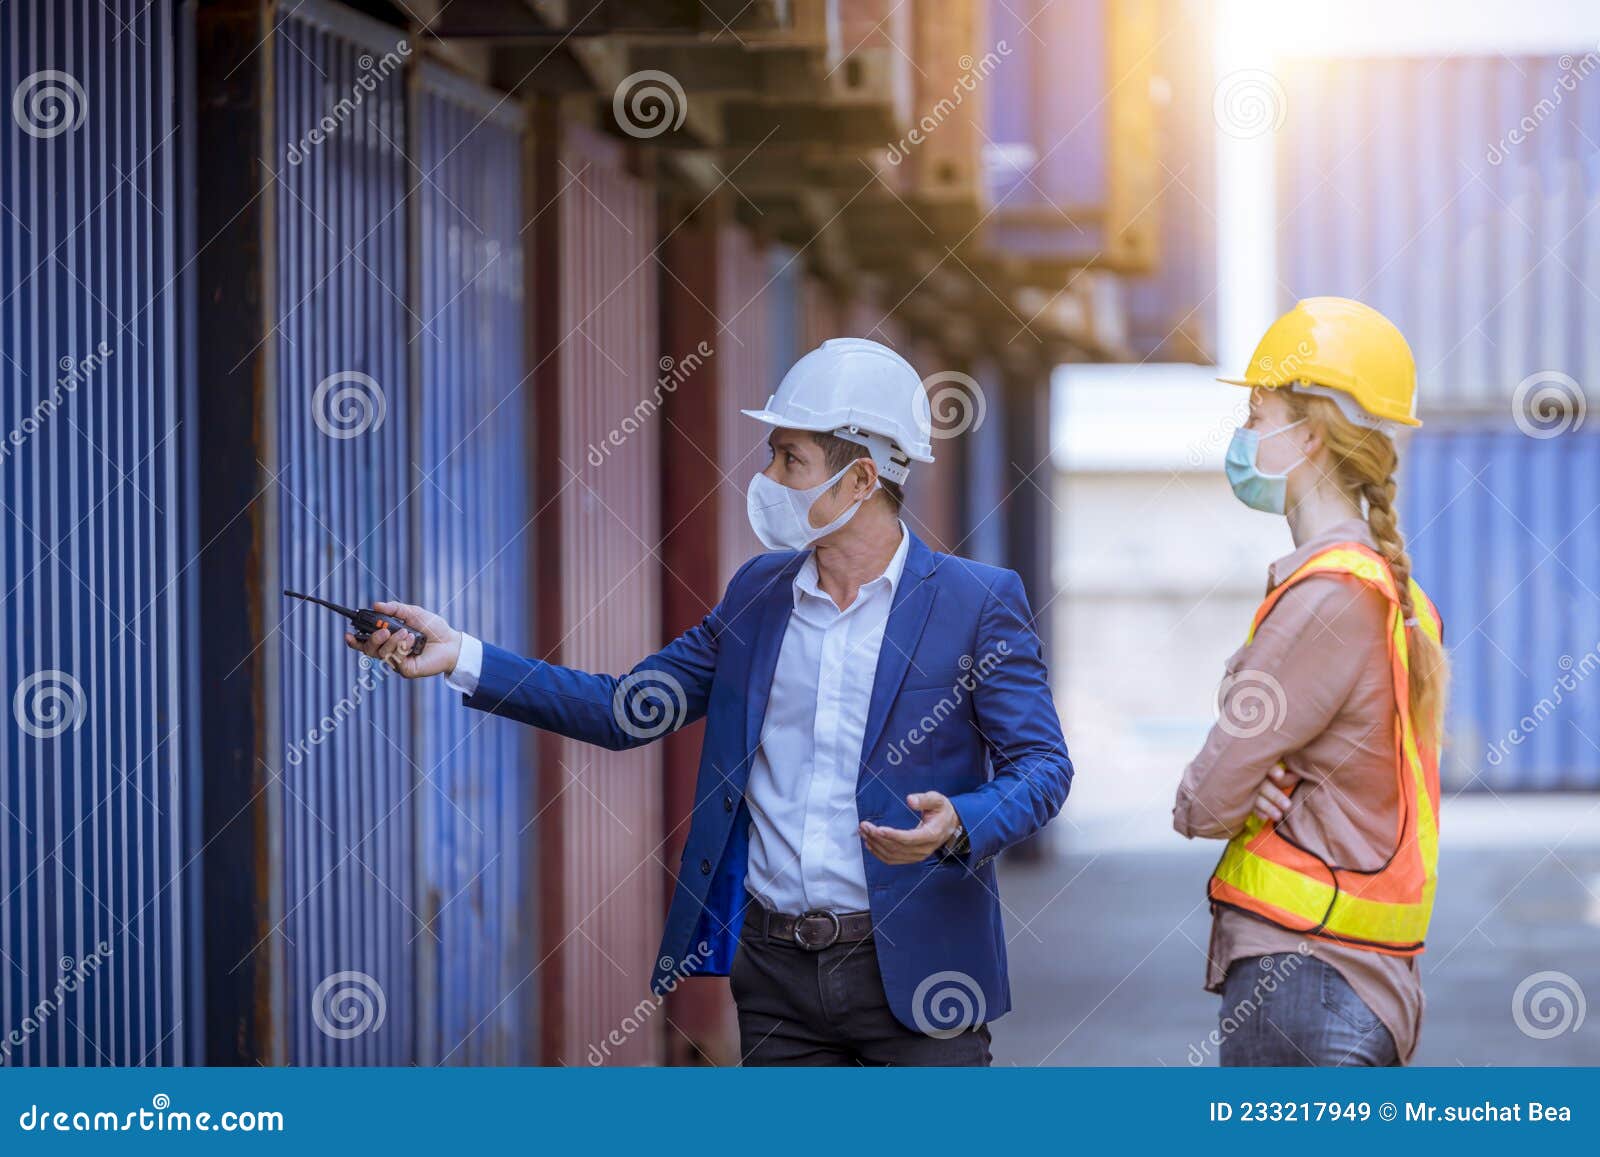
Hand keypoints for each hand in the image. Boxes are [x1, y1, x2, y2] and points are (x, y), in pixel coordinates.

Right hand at [343, 600, 460, 679]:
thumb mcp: (412, 613)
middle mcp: (390, 652)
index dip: (355, 640)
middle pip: (369, 650)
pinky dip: (402, 647)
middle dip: (372, 639)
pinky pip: (396, 659)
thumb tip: (376, 604)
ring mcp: (397, 662)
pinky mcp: (406, 670)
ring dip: (392, 641)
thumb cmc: (433, 628)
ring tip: (406, 633)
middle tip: (383, 630)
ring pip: (382, 654)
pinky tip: (412, 641)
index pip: (366, 642)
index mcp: (389, 639)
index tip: (347, 634)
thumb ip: (394, 609)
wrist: (451, 642)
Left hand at [859, 792, 961, 864]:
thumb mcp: (937, 800)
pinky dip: (879, 853)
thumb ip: (924, 799)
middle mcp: (924, 849)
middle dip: (878, 837)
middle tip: (865, 826)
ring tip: (863, 832)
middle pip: (897, 847)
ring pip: (892, 855)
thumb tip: (910, 800)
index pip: (909, 838)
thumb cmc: (941, 811)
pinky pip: (892, 859)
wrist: (949, 825)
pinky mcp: (911, 857)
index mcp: (931, 835)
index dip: (893, 835)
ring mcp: (917, 855)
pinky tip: (869, 844)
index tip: (878, 829)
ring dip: (875, 845)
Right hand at [1251, 764, 1299, 823]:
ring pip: (1259, 799)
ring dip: (1268, 807)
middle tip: (1287, 805)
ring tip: (1278, 816)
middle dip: (1275, 796)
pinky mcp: (1249, 802)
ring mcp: (1252, 791)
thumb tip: (1299, 776)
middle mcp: (1258, 780)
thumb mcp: (1279, 775)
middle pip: (1265, 786)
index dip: (1274, 771)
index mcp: (1266, 770)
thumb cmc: (1273, 778)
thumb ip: (1287, 777)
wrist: (1248, 782)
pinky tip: (1265, 817)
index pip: (1269, 768)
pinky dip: (1259, 812)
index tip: (1280, 775)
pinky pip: (1253, 808)